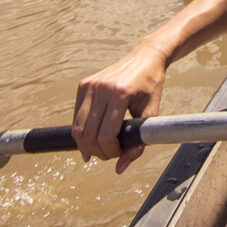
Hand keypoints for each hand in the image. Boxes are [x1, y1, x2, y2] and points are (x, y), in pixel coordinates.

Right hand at [73, 43, 168, 171]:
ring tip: (102, 148)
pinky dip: (82, 132)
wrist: (145, 58)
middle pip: (88, 135)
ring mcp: (89, 85)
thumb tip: (119, 168)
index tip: (119, 154)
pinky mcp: (83, 84)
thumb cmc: (150, 87)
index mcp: (120, 94)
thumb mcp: (151, 114)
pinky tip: (93, 137)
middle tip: (111, 154)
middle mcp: (101, 88)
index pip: (106, 135)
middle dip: (98, 152)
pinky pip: (76, 117)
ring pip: (77, 128)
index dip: (110, 152)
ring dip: (87, 145)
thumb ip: (137, 144)